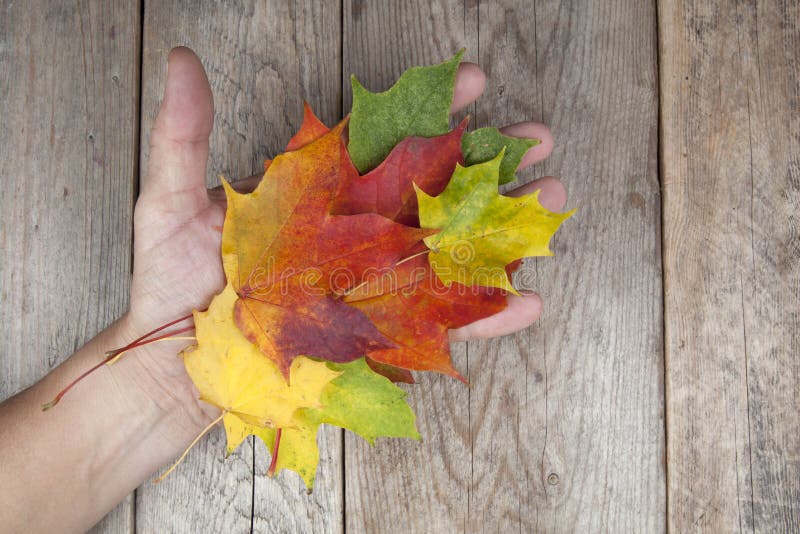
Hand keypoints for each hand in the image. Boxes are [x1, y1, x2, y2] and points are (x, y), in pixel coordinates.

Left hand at [120, 47, 566, 444]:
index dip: (432, 106)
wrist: (173, 364)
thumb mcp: (169, 202)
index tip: (473, 79)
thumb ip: (185, 134)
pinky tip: (530, 300)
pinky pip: (441, 325)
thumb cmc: (172, 285)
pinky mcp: (380, 335)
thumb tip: (182, 59)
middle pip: (438, 190)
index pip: (388, 139)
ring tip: (555, 197)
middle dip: (493, 160)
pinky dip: (487, 315)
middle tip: (540, 135)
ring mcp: (374, 284)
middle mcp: (360, 234)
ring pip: (454, 251)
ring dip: (509, 227)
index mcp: (323, 192)